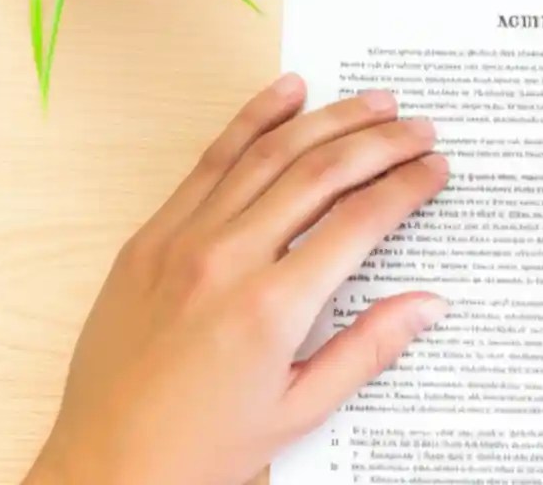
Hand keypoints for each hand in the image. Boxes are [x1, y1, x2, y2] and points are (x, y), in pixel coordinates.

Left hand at [22, 74, 450, 484]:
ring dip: (328, 120)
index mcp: (272, 309)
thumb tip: (431, 304)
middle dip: (380, 142)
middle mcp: (228, 260)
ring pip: (268, 154)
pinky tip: (286, 93)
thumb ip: (368, 348)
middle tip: (418, 127)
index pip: (359, 223)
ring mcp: (182, 240)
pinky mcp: (150, 236)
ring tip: (372, 100)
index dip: (406, 187)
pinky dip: (252, 121)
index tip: (435, 168)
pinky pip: (209, 162)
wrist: (106, 465)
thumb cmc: (202, 448)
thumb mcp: (300, 410)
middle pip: (321, 174)